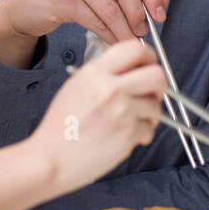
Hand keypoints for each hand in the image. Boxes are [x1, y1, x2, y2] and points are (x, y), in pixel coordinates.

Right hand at [0, 0, 169, 67]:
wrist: (19, 4)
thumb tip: (162, 2)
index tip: (159, 13)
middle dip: (140, 11)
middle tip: (144, 30)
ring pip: (111, 6)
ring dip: (125, 28)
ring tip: (129, 40)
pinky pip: (95, 19)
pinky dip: (109, 34)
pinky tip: (113, 40)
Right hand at [28, 38, 166, 193]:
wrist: (49, 160)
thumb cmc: (60, 128)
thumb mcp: (76, 87)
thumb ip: (104, 75)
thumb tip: (134, 70)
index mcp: (95, 73)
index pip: (136, 49)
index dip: (149, 57)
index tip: (149, 66)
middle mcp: (110, 88)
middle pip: (157, 75)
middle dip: (159, 87)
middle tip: (151, 96)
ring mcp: (121, 111)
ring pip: (155, 106)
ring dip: (148, 117)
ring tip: (129, 124)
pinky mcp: (128, 133)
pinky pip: (149, 130)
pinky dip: (141, 136)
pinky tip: (123, 138)